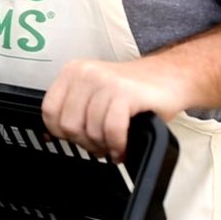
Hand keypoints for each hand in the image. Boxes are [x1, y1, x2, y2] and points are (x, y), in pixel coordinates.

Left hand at [40, 58, 187, 162]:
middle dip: (85, 143)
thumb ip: (73, 110)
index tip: (77, 138)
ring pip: (90, 131)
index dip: (62, 133)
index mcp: (72, 72)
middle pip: (68, 125)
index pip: (49, 111)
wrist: (171, 76)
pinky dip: (118, 145)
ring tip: (115, 144)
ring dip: (104, 146)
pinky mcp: (126, 93)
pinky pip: (111, 130)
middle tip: (101, 144)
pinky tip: (122, 147)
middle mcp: (85, 73)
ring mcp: (105, 81)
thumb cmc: (133, 90)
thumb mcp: (94, 94)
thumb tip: (49, 137)